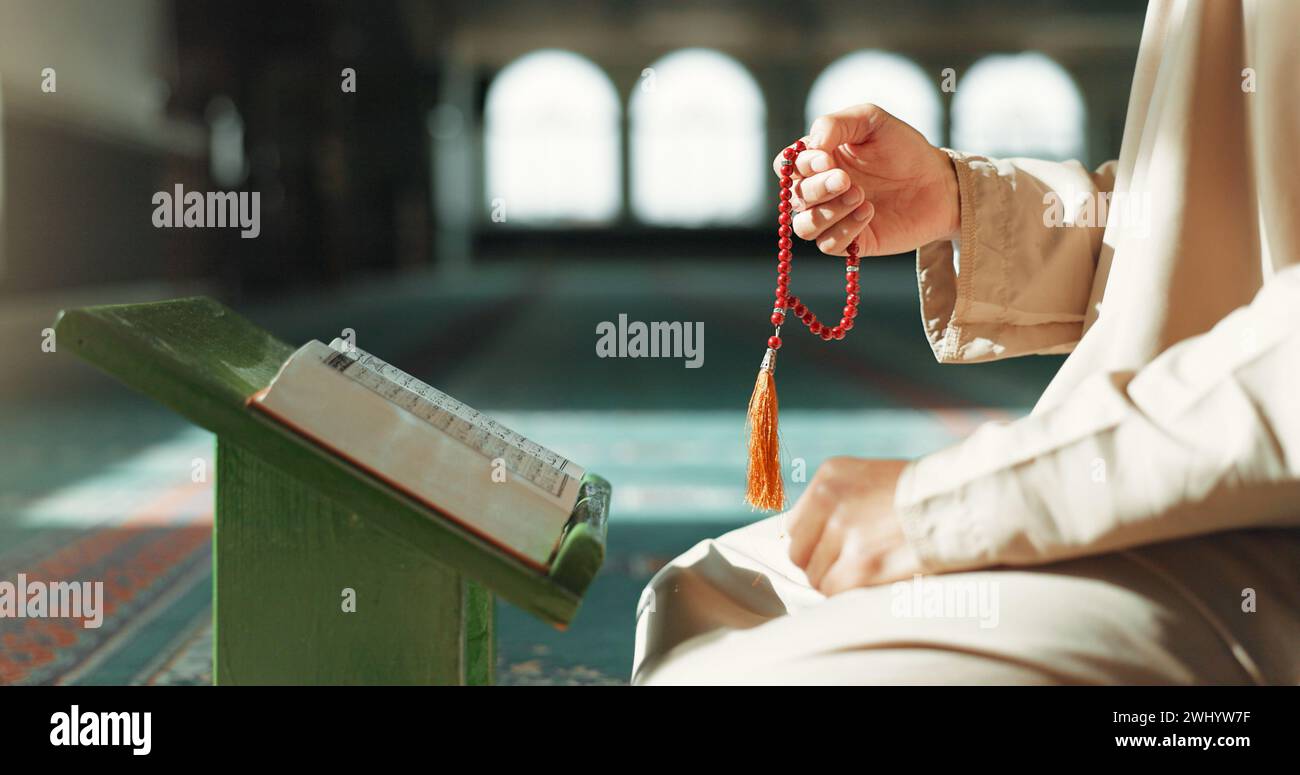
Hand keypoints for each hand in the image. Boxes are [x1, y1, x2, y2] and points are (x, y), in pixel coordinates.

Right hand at [772, 103, 960, 256]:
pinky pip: (828, 244)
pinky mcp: (851, 242)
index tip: (827, 159)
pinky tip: (868, 212)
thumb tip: (811, 145)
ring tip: (860, 196)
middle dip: (817, 189)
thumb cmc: (904, 149)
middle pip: (794, 197)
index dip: (800, 165)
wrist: (939, 182)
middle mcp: (820, 191)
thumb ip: (836, 124)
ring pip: (804, 226)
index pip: (788, 166)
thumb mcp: (872, 121)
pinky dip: (843, 230)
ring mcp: (834, 218)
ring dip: (827, 212)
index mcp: (818, 161)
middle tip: (846, 180)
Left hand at [786, 457, 921, 594]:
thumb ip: (841, 502)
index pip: (795, 525)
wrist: (961, 502)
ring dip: (837, 581)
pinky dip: (848, 594)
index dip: (813, 545)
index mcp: (829, 477)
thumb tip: (817, 539)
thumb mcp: (873, 478)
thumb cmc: (925, 494)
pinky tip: (870, 585)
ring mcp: (843, 532)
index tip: (831, 553)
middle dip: (820, 566)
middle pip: (799, 552)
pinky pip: (834, 591)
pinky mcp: (860, 564)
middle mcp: (828, 500)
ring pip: (816, 576)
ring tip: (866, 576)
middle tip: (847, 570)